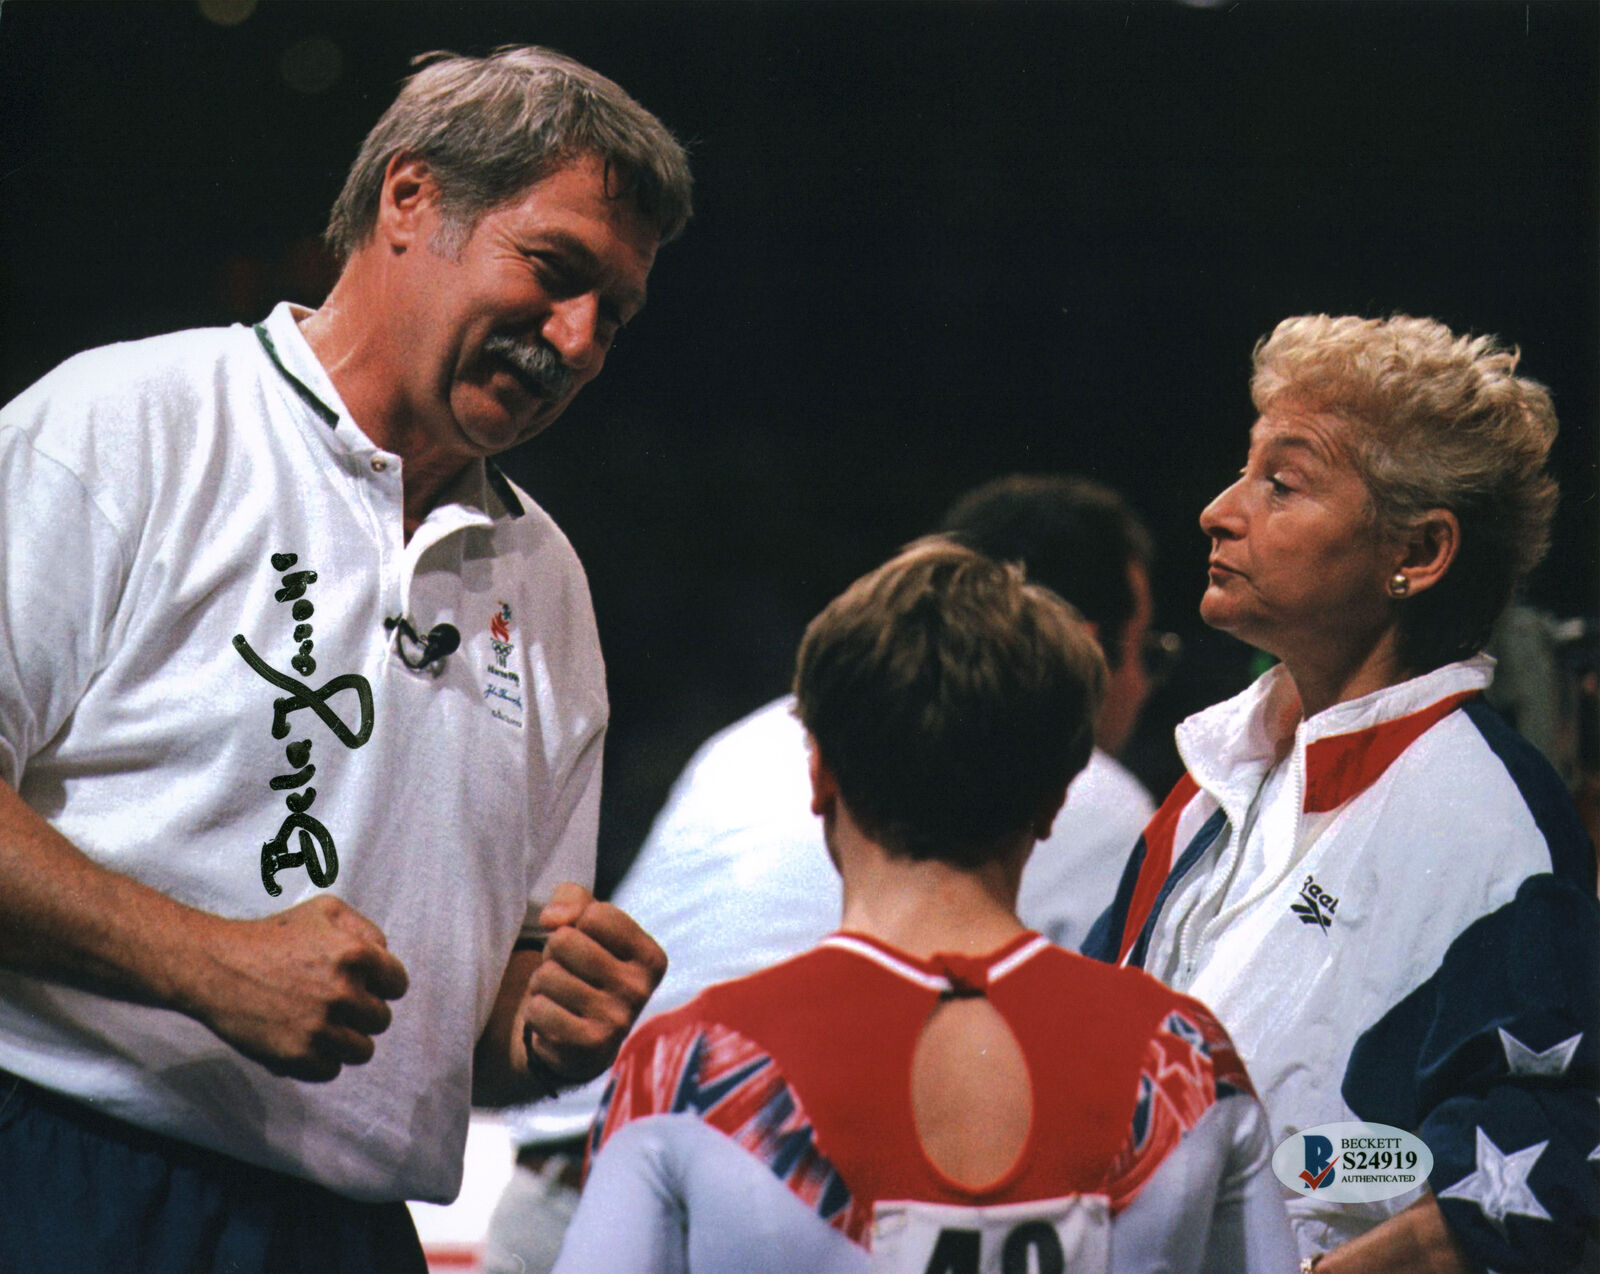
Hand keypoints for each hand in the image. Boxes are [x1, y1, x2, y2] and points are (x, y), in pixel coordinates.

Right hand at [181, 895, 408, 1081]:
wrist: (216, 967)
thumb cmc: (272, 935)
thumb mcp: (325, 911)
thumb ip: (366, 929)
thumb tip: (386, 958)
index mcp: (356, 954)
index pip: (398, 985)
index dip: (380, 985)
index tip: (362, 986)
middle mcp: (342, 991)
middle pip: (381, 1020)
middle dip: (360, 1012)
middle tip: (332, 1003)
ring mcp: (320, 1026)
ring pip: (362, 1051)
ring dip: (345, 1040)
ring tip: (320, 1024)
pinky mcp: (297, 1055)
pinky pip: (331, 1070)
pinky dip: (319, 1060)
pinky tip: (302, 1039)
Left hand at [521, 882, 666, 1084]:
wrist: (578, 1039)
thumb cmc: (582, 969)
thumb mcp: (586, 925)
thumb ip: (573, 899)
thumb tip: (552, 918)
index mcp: (650, 957)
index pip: (595, 914)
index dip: (576, 925)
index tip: (584, 946)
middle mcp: (641, 989)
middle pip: (566, 941)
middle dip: (553, 954)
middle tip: (567, 973)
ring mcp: (617, 1021)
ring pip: (546, 975)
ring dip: (542, 985)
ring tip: (560, 997)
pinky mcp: (588, 1047)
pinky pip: (538, 1010)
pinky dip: (536, 1013)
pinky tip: (554, 1021)